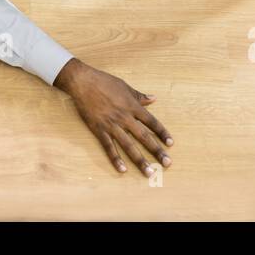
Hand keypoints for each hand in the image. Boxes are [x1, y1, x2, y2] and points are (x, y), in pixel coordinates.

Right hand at [54, 58, 172, 175]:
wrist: (83, 82)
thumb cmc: (104, 82)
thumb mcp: (125, 86)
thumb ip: (139, 96)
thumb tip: (153, 98)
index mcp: (133, 106)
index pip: (152, 122)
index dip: (162, 133)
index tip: (170, 143)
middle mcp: (125, 118)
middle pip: (144, 137)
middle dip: (157, 150)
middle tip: (167, 163)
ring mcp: (112, 125)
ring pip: (129, 145)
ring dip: (140, 160)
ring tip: (149, 172)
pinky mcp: (99, 130)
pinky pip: (109, 147)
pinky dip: (115, 159)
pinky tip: (122, 169)